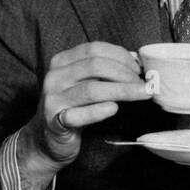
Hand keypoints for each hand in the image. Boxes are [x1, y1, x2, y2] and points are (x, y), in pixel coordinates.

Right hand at [23, 42, 149, 167]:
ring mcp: (53, 99)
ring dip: (122, 91)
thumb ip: (101, 73)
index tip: (138, 69)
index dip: (120, 56)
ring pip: (91, 89)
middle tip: (144, 85)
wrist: (46, 140)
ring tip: (141, 95)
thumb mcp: (83, 84)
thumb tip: (136, 65)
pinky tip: (114, 108)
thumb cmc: (72, 108)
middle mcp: (54, 77)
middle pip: (95, 66)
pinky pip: (80, 115)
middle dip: (125, 73)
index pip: (94, 49)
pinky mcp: (55, 122)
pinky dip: (99, 111)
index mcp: (61, 62)